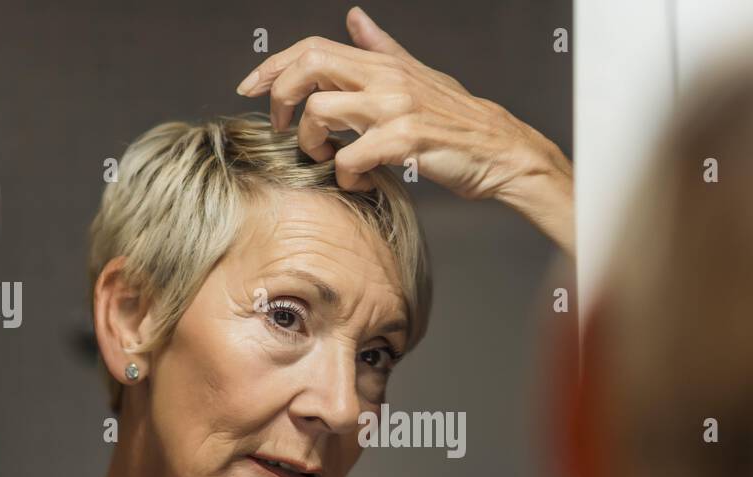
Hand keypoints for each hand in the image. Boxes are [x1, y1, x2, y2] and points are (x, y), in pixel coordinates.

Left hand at [236, 6, 572, 253]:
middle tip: (280, 129)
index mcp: (383, 63)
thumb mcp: (418, 76)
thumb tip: (355, 19)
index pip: (312, 48)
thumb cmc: (457, 121)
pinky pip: (350, 158)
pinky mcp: (406, 141)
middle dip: (280, 97)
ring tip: (328, 162)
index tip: (251, 89)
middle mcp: (386, 78)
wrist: (501, 152)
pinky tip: (357, 182)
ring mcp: (396, 108)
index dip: (274, 66)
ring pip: (321, 114)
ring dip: (312, 146)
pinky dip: (344, 176)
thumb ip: (382, 49)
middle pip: (309, 66)